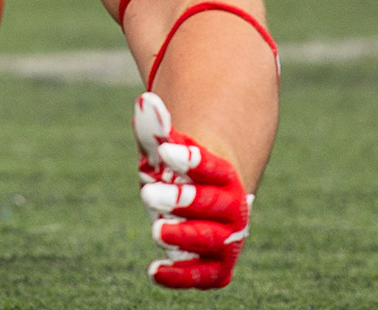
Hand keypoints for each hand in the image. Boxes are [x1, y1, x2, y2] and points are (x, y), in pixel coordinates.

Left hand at [134, 92, 252, 288]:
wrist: (198, 204)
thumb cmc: (178, 172)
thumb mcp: (164, 149)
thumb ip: (156, 128)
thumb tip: (145, 102)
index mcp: (224, 175)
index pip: (213, 167)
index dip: (192, 160)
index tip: (165, 151)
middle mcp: (232, 208)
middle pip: (213, 205)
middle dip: (183, 200)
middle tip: (147, 193)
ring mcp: (226, 239)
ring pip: (212, 240)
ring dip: (185, 236)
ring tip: (156, 229)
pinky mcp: (216, 266)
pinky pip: (204, 275)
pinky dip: (183, 275)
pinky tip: (154, 270)